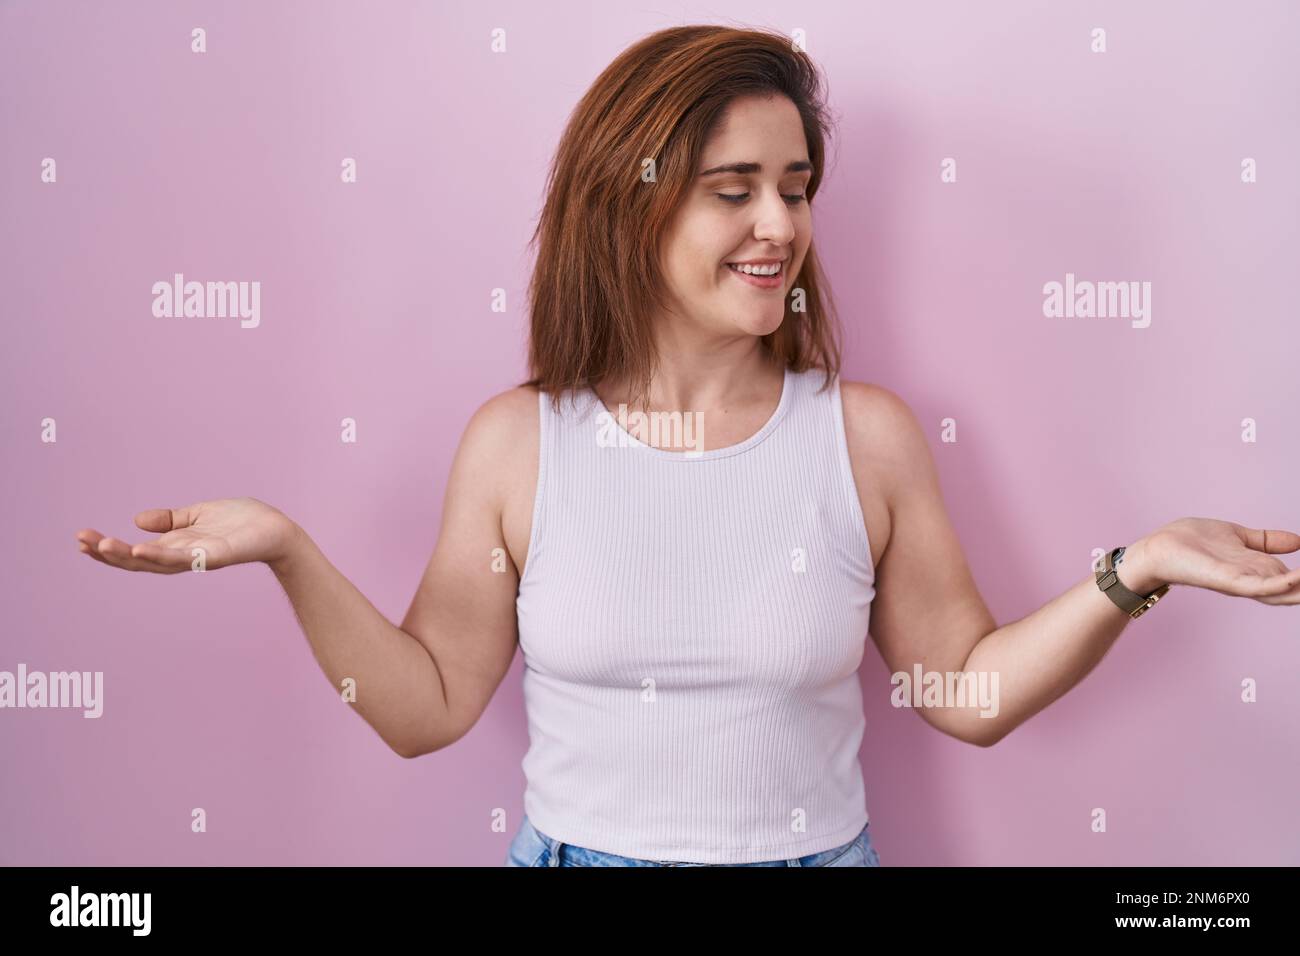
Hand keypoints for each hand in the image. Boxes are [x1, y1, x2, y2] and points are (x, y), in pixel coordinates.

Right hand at [75, 497, 301, 573]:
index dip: (108, 549)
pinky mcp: (215, 556)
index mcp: (176, 547)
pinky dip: (160, 555)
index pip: (135, 553)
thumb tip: (137, 520)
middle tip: (80, 542)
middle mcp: (183, 557)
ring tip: (103, 546)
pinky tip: (139, 549)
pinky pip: (184, 559)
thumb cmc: (240, 522)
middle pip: (137, 562)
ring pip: (155, 562)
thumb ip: (170, 520)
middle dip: (108, 554)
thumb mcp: (197, 515)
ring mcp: (198, 559)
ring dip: (127, 556)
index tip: (82, 539)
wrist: (276, 529)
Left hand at [1140, 517, 1299, 605]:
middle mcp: (1255, 580)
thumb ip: (1267, 541)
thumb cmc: (1190, 542)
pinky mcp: (1227, 581)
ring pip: (1285, 592)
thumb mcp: (1238, 536)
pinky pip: (1259, 587)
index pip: (1298, 578)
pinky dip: (1281, 584)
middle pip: (1297, 590)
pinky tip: (1299, 576)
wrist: (1157, 548)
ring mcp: (1242, 582)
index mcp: (1259, 569)